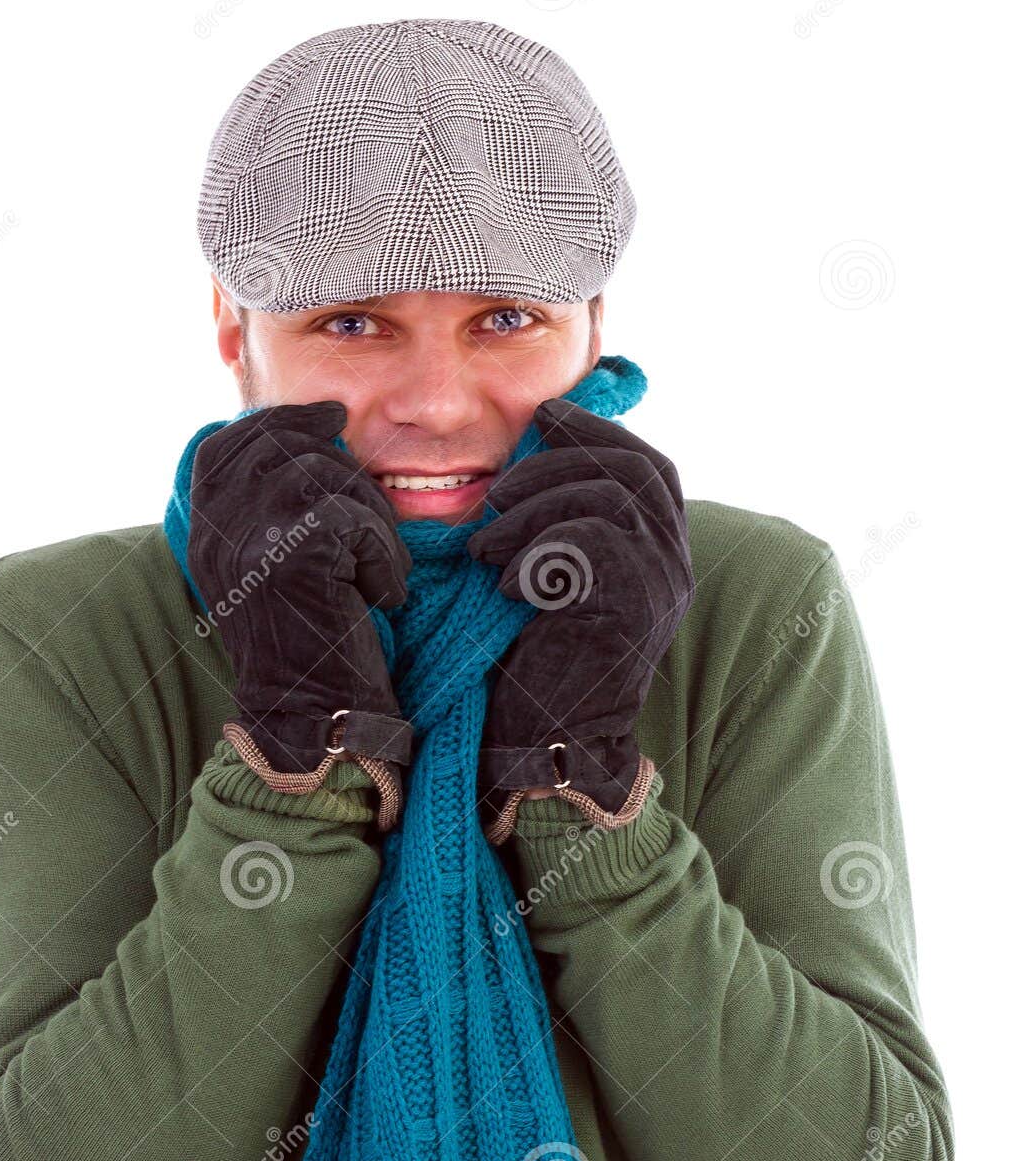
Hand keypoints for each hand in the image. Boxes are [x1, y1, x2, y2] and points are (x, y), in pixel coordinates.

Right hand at [187, 400, 413, 772]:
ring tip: (377, 569)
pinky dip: (383, 555)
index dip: (278, 419)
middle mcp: (216, 532)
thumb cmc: (307, 647)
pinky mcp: (297, 552)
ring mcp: (252, 539)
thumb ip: (267, 511)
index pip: (224, 446)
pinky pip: (356, 517)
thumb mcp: (268, 571)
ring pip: (327, 477)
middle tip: (362, 482)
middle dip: (335, 459)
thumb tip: (312, 431)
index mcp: (204, 536)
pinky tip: (382, 595)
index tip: (329, 418)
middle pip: (279, 446)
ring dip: (369, 518)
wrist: (312, 717)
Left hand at [466, 398, 693, 814]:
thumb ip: (563, 526)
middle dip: (555, 462)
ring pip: (604, 497)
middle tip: (497, 491)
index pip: (647, 465)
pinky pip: (589, 540)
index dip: (597, 430)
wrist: (551, 743)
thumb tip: (530, 455)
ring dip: (529, 511)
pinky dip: (536, 553)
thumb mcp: (555, 580)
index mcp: (661, 552)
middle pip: (631, 468)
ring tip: (484, 548)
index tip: (545, 417)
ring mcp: (662, 585)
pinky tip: (507, 587)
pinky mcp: (635, 606)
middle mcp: (675, 564)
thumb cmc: (538, 664)